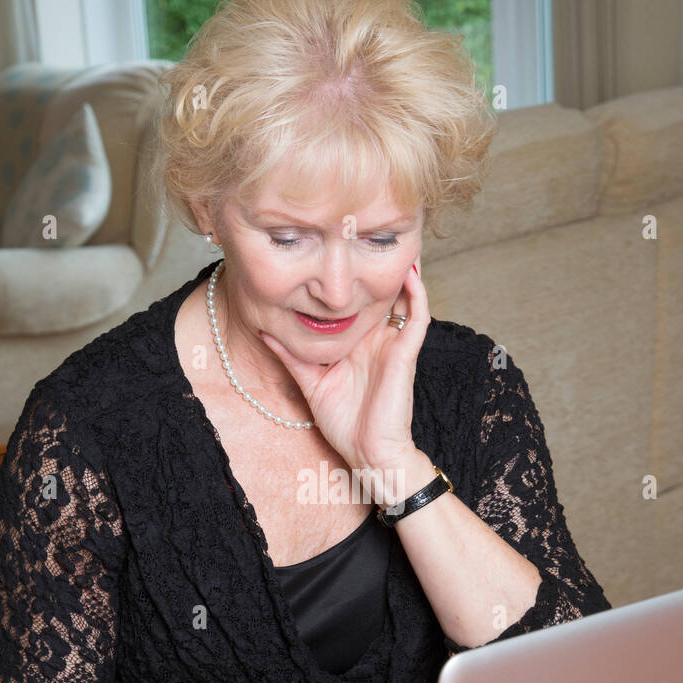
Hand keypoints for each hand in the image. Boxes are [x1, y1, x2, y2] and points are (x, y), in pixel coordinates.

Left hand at [258, 258, 428, 476]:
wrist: (370, 453)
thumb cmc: (346, 425)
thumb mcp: (310, 383)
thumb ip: (291, 355)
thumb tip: (265, 330)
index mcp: (357, 344)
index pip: (354, 304)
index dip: (347, 279)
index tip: (332, 249)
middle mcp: (377, 339)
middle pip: (378, 293)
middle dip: (371, 264)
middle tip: (361, 229)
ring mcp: (393, 343)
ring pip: (401, 297)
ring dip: (398, 269)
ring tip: (390, 237)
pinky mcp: (406, 352)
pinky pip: (417, 316)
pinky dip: (416, 292)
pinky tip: (410, 270)